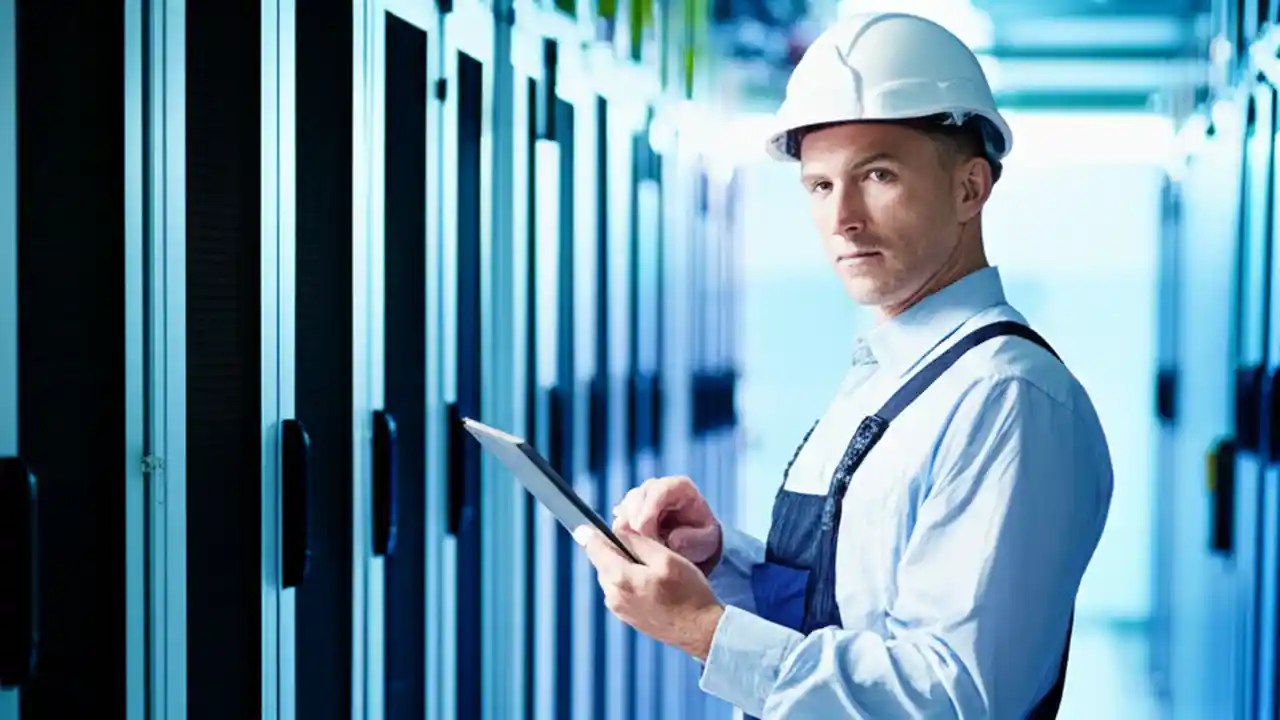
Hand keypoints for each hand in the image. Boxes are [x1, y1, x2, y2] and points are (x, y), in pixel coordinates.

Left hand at [576, 526, 724, 660]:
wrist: (700, 630)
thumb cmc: (689, 593)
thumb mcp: (666, 558)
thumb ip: (637, 541)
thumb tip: (616, 530)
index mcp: (620, 578)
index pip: (594, 548)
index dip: (593, 533)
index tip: (590, 526)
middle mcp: (613, 595)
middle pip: (603, 561)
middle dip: (618, 551)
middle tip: (646, 552)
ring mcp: (618, 608)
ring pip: (612, 575)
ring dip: (626, 567)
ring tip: (654, 572)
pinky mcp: (626, 616)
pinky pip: (621, 589)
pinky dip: (631, 582)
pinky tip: (654, 586)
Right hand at [612, 476, 722, 574]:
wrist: (692, 542)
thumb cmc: (701, 538)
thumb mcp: (707, 541)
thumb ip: (693, 540)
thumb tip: (672, 540)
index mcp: (678, 486)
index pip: (658, 491)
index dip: (648, 511)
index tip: (645, 533)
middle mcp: (656, 487)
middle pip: (635, 498)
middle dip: (635, 524)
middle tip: (643, 549)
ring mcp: (640, 497)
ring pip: (623, 509)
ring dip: (628, 531)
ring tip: (640, 550)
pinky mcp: (627, 511)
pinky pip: (618, 520)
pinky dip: (622, 535)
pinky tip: (632, 547)